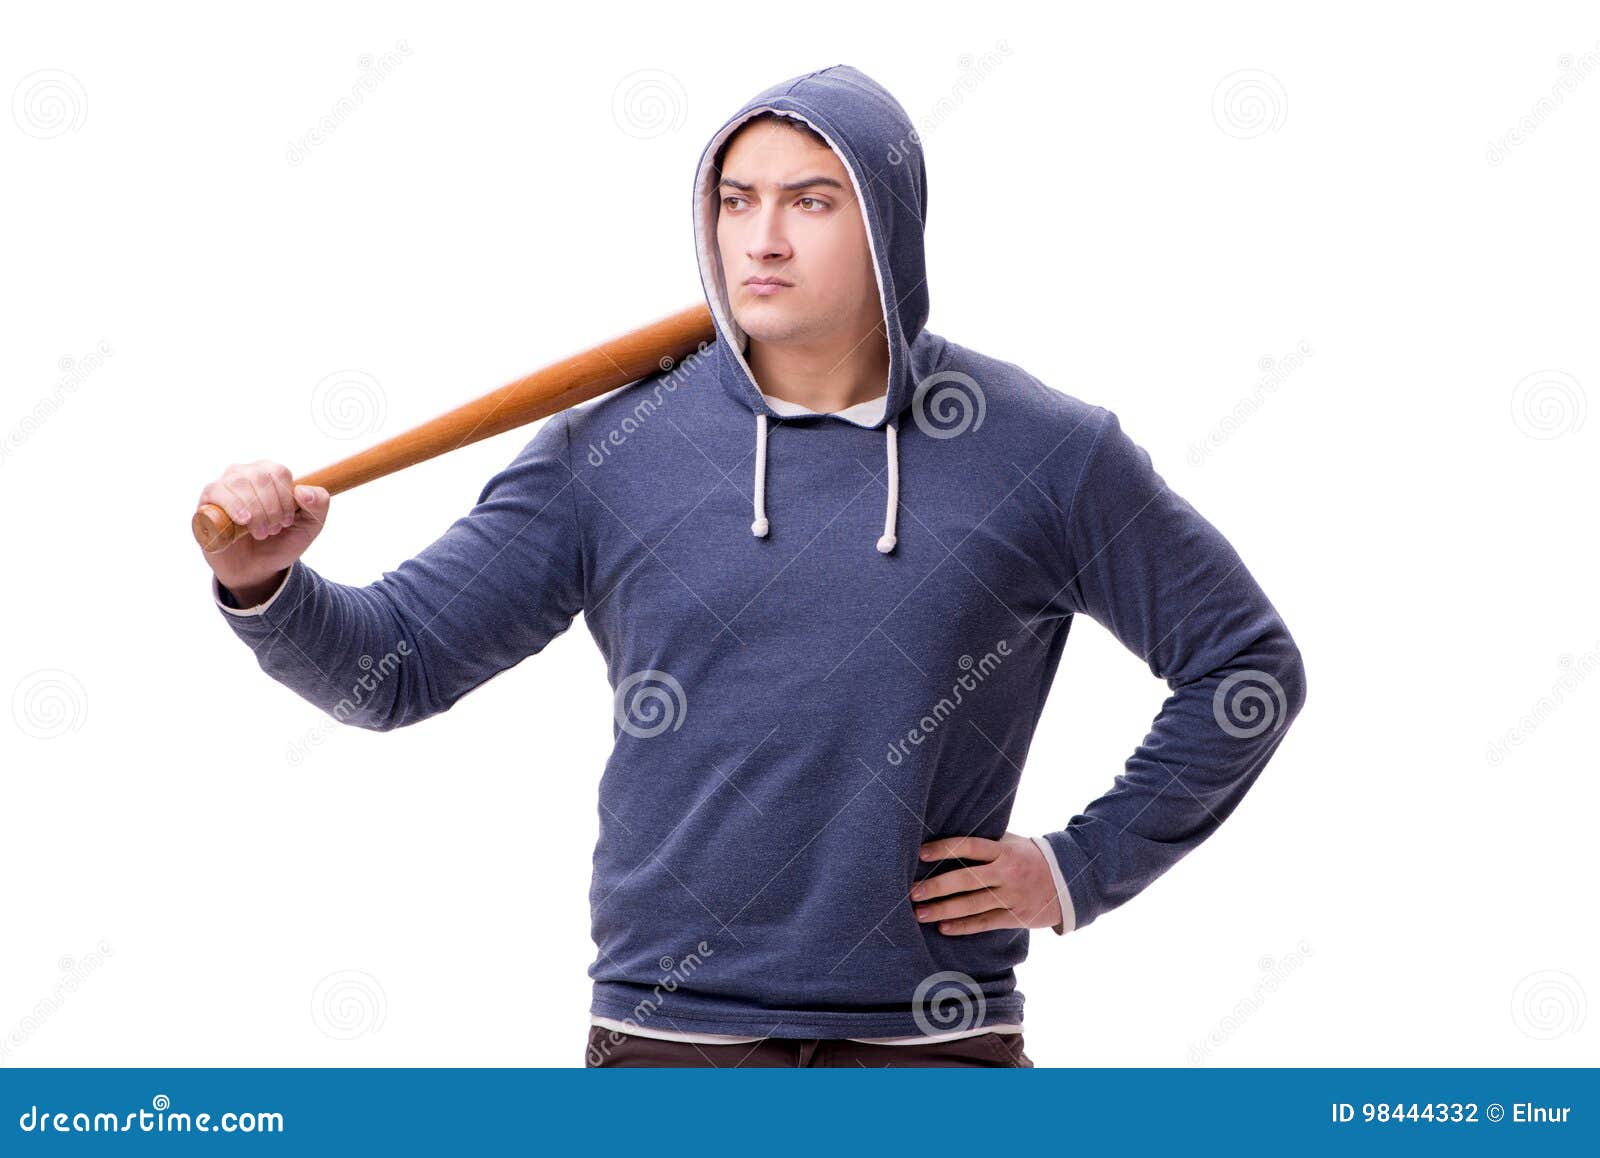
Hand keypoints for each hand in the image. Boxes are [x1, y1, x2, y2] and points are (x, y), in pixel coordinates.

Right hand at [197, 460, 330, 597]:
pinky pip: (217, 492)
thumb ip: (319, 504)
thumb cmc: (281, 541)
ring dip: (255, 512)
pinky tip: (243, 520)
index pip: (279, 473)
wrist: (255, 568)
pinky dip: (233, 506)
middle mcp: (246, 473)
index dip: (285, 499)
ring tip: (260, 532)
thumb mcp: (310, 526)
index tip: (287, 522)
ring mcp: (225, 485)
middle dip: (271, 509)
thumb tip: (303, 490)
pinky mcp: (207, 500)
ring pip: (240, 484)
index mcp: (271, 473)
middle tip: (273, 530)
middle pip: (261, 477)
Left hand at [911, 831, 1061, 934]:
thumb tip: (946, 838)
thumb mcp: (1011, 843)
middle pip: (967, 879)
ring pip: (973, 905)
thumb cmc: (1029, 857)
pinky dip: (964, 926)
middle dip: (937, 886)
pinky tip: (944, 927)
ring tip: (920, 913)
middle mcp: (1007, 872)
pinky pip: (985, 923)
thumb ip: (985, 843)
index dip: (945, 849)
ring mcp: (1012, 896)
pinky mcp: (1016, 916)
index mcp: (1003, 850)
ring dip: (944, 910)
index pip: (970, 846)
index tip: (921, 853)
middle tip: (912, 892)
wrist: (1070, 880)